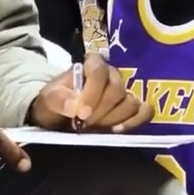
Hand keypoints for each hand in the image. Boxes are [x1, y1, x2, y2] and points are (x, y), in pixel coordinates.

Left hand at [28, 54, 151, 132]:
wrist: (61, 119)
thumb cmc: (56, 103)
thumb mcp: (48, 100)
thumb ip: (57, 99)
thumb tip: (73, 106)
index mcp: (90, 64)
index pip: (99, 70)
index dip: (92, 92)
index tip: (80, 112)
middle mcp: (111, 75)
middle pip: (117, 89)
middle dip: (101, 110)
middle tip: (85, 122)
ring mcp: (124, 92)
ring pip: (131, 102)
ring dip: (113, 118)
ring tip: (96, 126)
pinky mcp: (133, 109)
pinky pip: (145, 112)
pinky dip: (133, 122)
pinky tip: (117, 130)